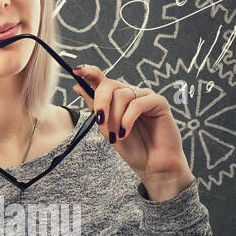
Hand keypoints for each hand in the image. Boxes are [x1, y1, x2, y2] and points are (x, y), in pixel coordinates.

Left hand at [70, 64, 194, 200]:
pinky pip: (137, 103)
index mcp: (115, 98)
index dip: (88, 72)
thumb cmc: (131, 147)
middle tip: (100, 122)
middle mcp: (129, 93)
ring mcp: (144, 96)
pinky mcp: (159, 102)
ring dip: (115, 117)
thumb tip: (77, 86)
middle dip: (101, 102)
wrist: (152, 165)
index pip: (100, 79)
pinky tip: (126, 132)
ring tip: (117, 135)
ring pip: (122, 95)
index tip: (76, 70)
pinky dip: (128, 119)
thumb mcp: (107, 128)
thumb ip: (95, 107)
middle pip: (108, 85)